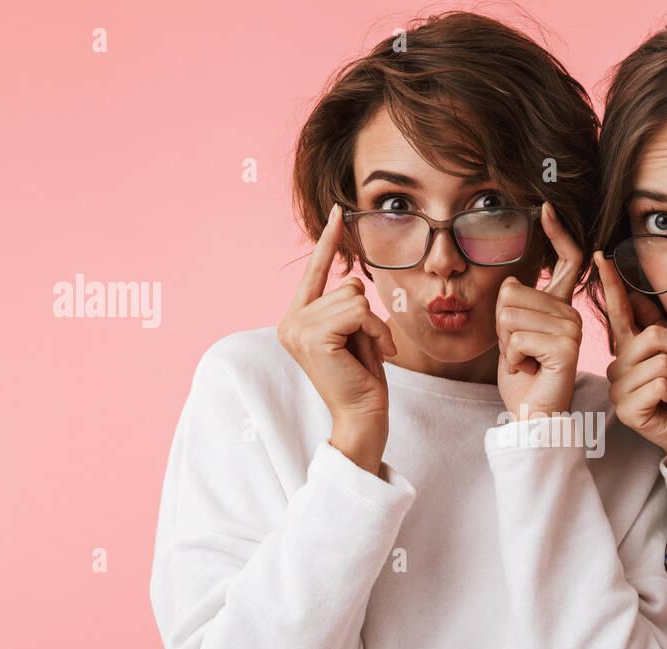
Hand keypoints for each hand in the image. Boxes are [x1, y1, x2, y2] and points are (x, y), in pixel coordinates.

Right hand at [277, 204, 397, 473]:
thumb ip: (350, 306)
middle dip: (369, 316)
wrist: (361, 417)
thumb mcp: (358, 334)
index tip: (338, 212)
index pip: (315, 272)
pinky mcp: (312, 336)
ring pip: (354, 298)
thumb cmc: (363, 380)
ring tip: (371, 353)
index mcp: (298, 319)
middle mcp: (290, 321)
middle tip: (370, 348)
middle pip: (345, 286)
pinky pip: (359, 311)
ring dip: (375, 325)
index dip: (328, 242)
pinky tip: (374, 354)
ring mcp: (297, 328)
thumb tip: (351, 280)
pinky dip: (376, 330)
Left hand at [495, 201, 584, 418]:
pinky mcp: (567, 348)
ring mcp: (572, 330)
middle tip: (520, 350)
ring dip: (506, 343)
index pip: (567, 260)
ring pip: (511, 315)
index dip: (557, 233)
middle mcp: (572, 313)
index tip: (545, 207)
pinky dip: (511, 357)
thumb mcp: (509, 333)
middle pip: (513, 293)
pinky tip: (527, 369)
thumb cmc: (522, 375)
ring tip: (524, 360)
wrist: (532, 413)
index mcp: (561, 306)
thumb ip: (512, 304)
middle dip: (502, 325)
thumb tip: (512, 283)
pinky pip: (518, 337)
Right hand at [597, 251, 666, 472]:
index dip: (611, 284)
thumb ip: (665, 329)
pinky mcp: (626, 408)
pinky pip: (662, 384)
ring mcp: (619, 388)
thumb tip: (640, 293)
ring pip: (662, 362)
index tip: (601, 256)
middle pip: (654, 336)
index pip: (619, 311)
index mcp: (632, 349)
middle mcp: (618, 365)